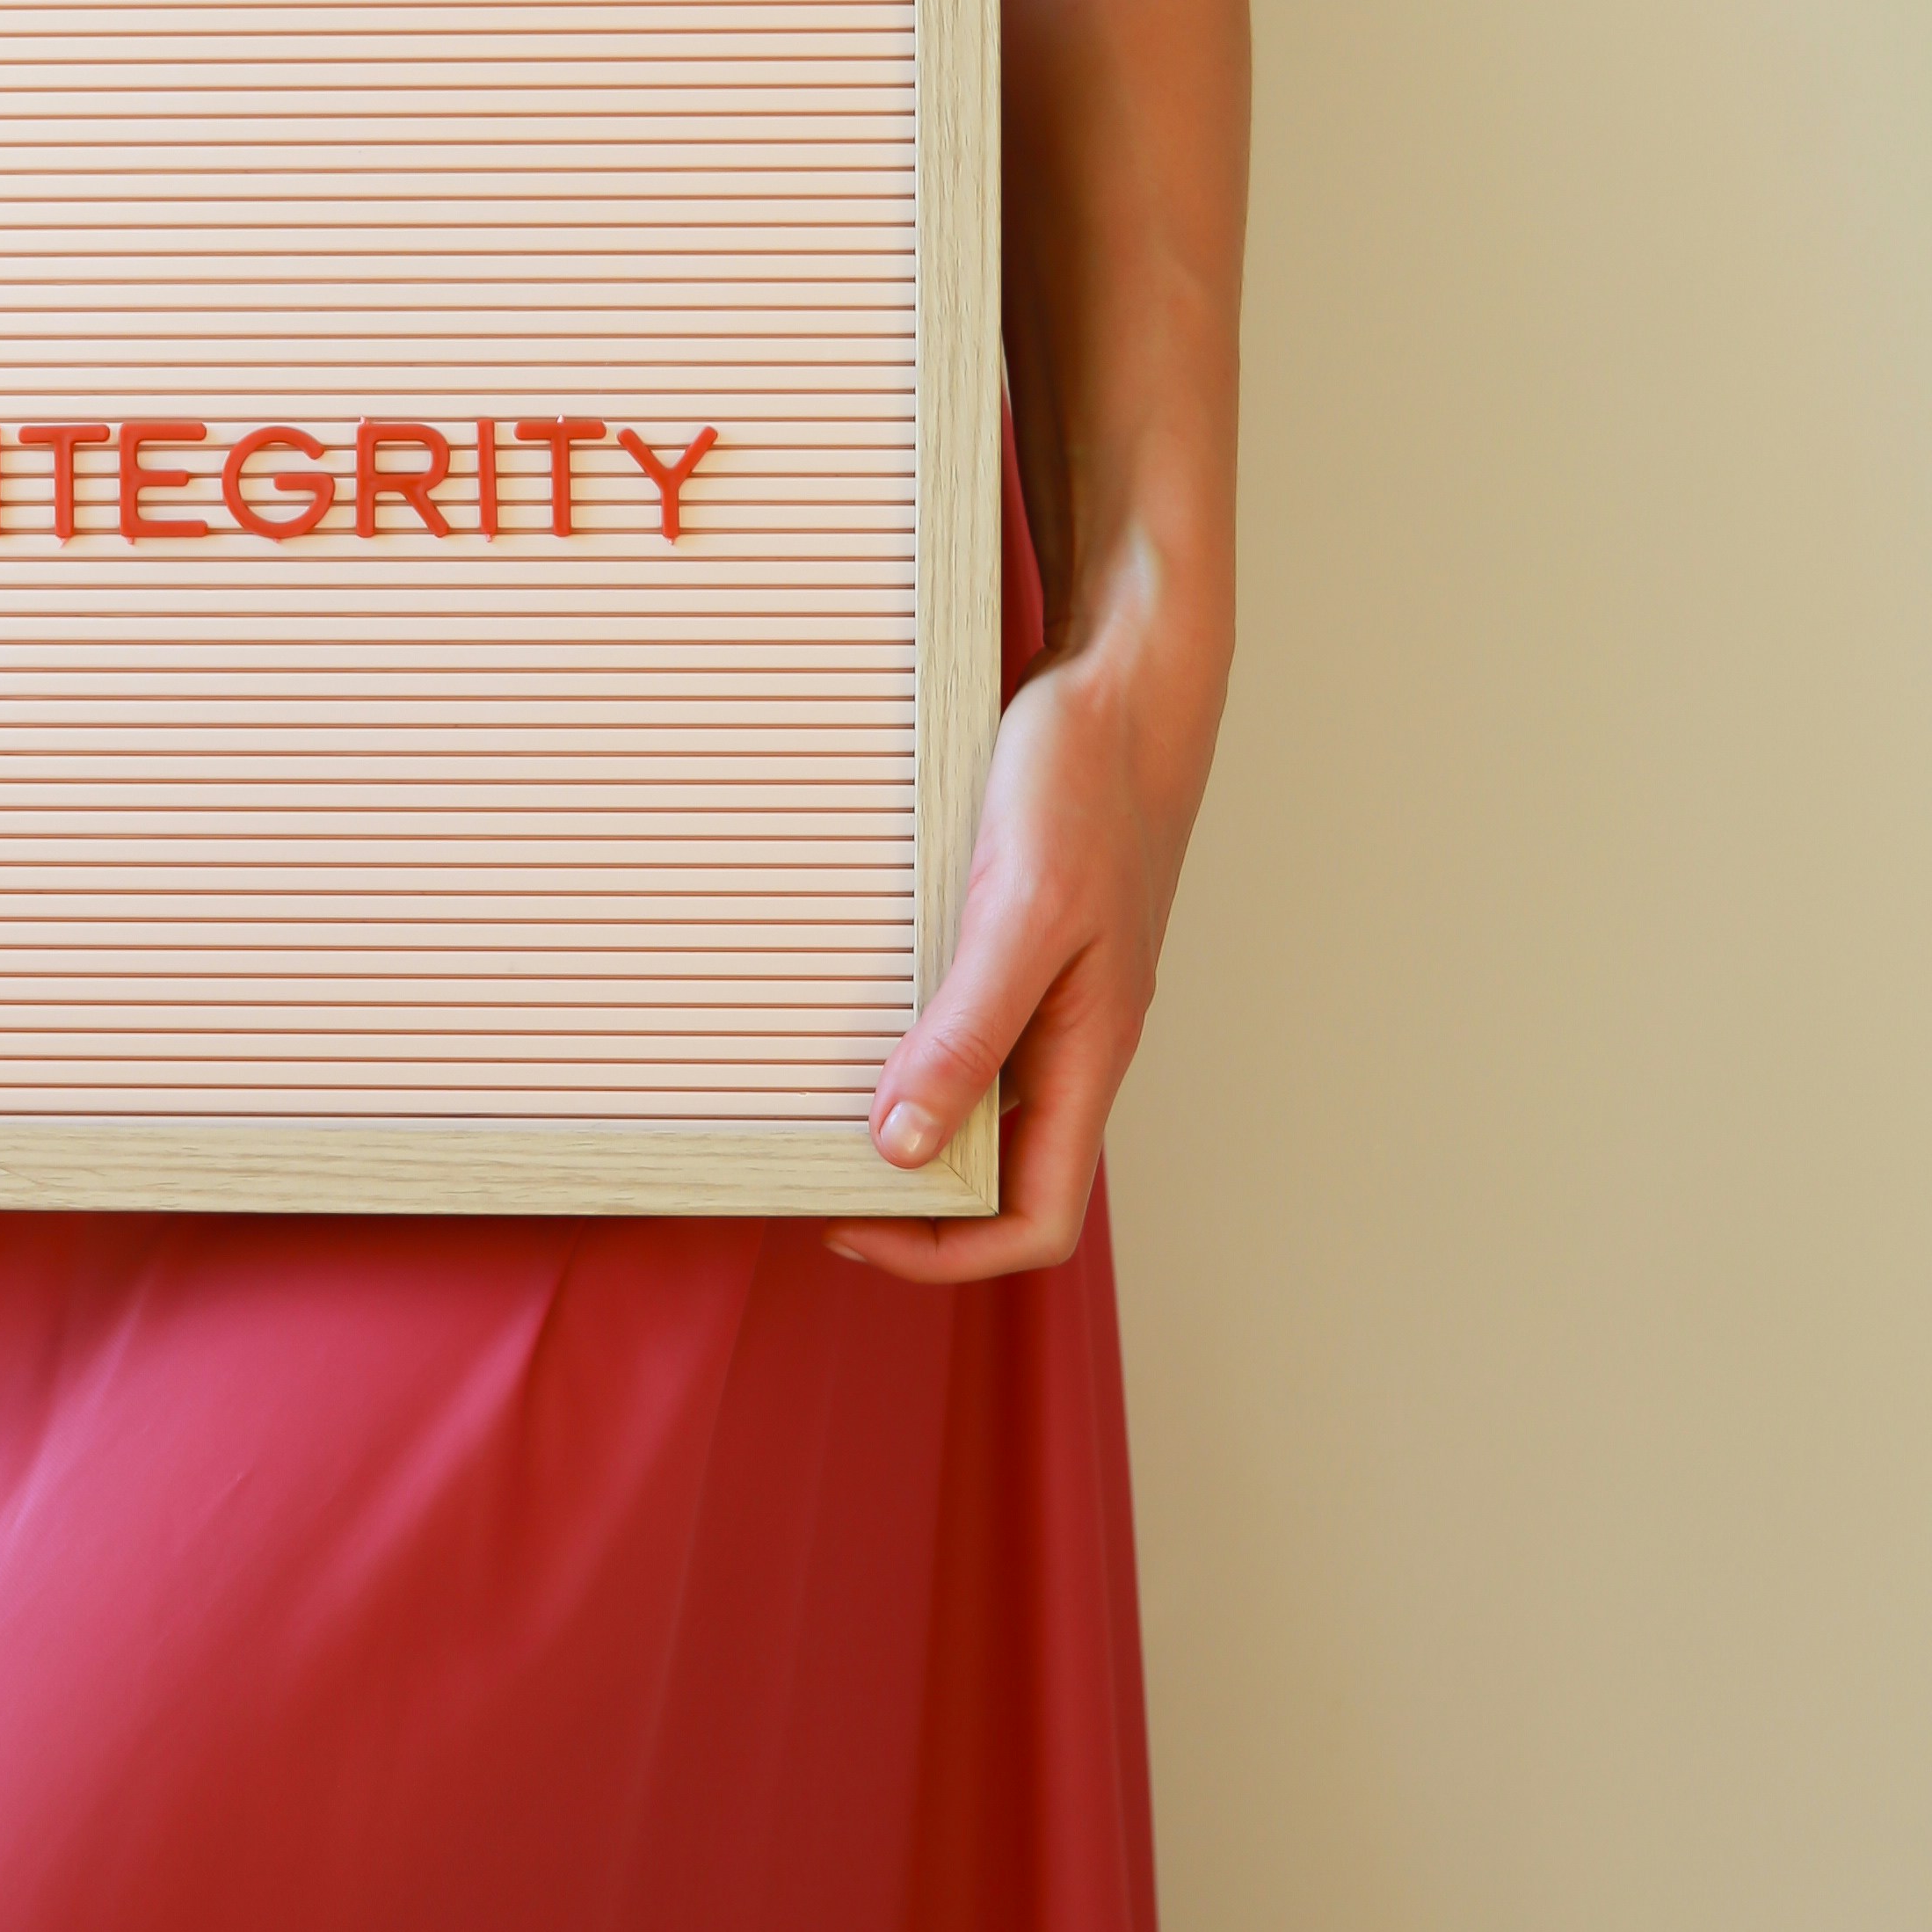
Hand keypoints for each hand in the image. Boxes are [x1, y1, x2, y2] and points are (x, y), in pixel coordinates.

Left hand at [827, 626, 1213, 1288]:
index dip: (942, 1251)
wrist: (1124, 680)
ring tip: (813, 1106)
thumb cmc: (1087, 784)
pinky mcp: (1027, 945)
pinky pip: (967, 1030)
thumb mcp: (1021, 909)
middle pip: (1003, 1179)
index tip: (844, 1220)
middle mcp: (1075, 1042)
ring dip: (905, 1122)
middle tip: (806, 1167)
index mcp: (1090, 1056)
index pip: (1035, 1223)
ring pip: (981, 1106)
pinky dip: (909, 1046)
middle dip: (909, 1198)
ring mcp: (1054, 995)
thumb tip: (901, 1146)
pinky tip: (848, 1014)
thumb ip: (969, 1031)